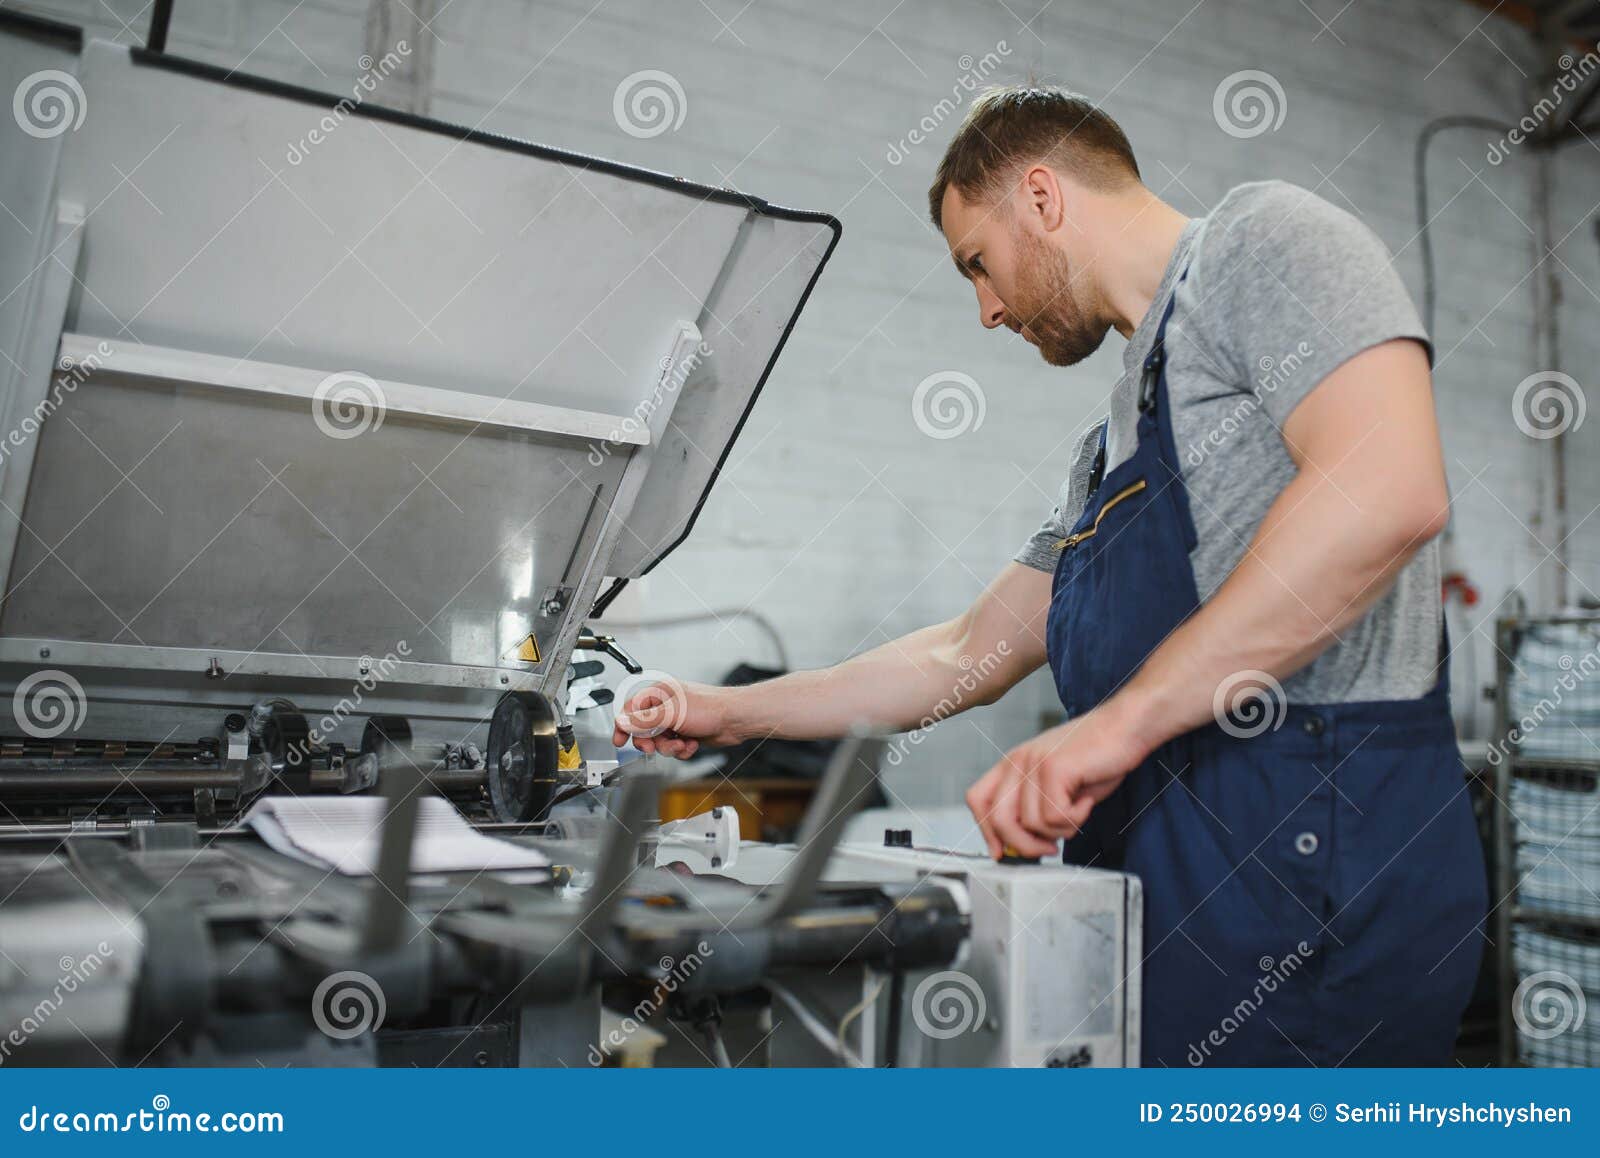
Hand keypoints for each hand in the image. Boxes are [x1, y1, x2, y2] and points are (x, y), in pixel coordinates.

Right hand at [612, 678, 744, 758]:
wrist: (735, 720)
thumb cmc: (711, 707)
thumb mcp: (672, 713)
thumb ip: (645, 719)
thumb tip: (623, 721)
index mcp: (659, 693)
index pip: (631, 709)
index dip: (623, 725)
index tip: (619, 740)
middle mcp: (665, 705)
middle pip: (643, 729)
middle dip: (650, 741)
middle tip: (654, 746)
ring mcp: (676, 720)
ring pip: (659, 741)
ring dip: (669, 748)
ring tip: (681, 745)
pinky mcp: (685, 732)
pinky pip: (673, 747)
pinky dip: (681, 749)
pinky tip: (691, 744)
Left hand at [964, 700, 1151, 858]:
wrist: (1126, 726)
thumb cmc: (1097, 756)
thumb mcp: (1058, 786)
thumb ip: (1037, 809)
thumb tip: (1025, 844)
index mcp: (1013, 763)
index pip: (978, 799)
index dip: (987, 830)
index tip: (1002, 851)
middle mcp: (1017, 761)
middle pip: (998, 818)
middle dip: (1023, 845)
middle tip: (1049, 849)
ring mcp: (1033, 762)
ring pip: (1031, 823)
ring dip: (1060, 830)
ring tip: (1078, 811)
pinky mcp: (1054, 768)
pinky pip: (1054, 816)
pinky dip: (1075, 818)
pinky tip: (1086, 800)